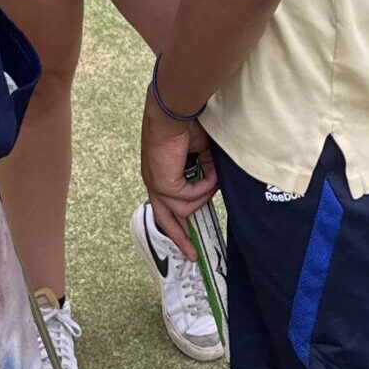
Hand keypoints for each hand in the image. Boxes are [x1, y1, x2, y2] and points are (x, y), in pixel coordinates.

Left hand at [140, 91, 218, 257]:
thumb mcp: (200, 152)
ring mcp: (157, 184)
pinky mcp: (163, 184)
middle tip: (192, 256)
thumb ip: (205, 170)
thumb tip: (214, 183)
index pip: (165, 204)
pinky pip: (189, 198)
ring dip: (204, 195)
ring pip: (183, 208)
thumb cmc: (187, 124)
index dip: (177, 220)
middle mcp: (154, 181)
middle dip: (179, 238)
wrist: (174, 112)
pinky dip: (204, 187)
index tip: (187, 233)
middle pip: (164, 219)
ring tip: (213, 175)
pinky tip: (210, 173)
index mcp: (159, 173)